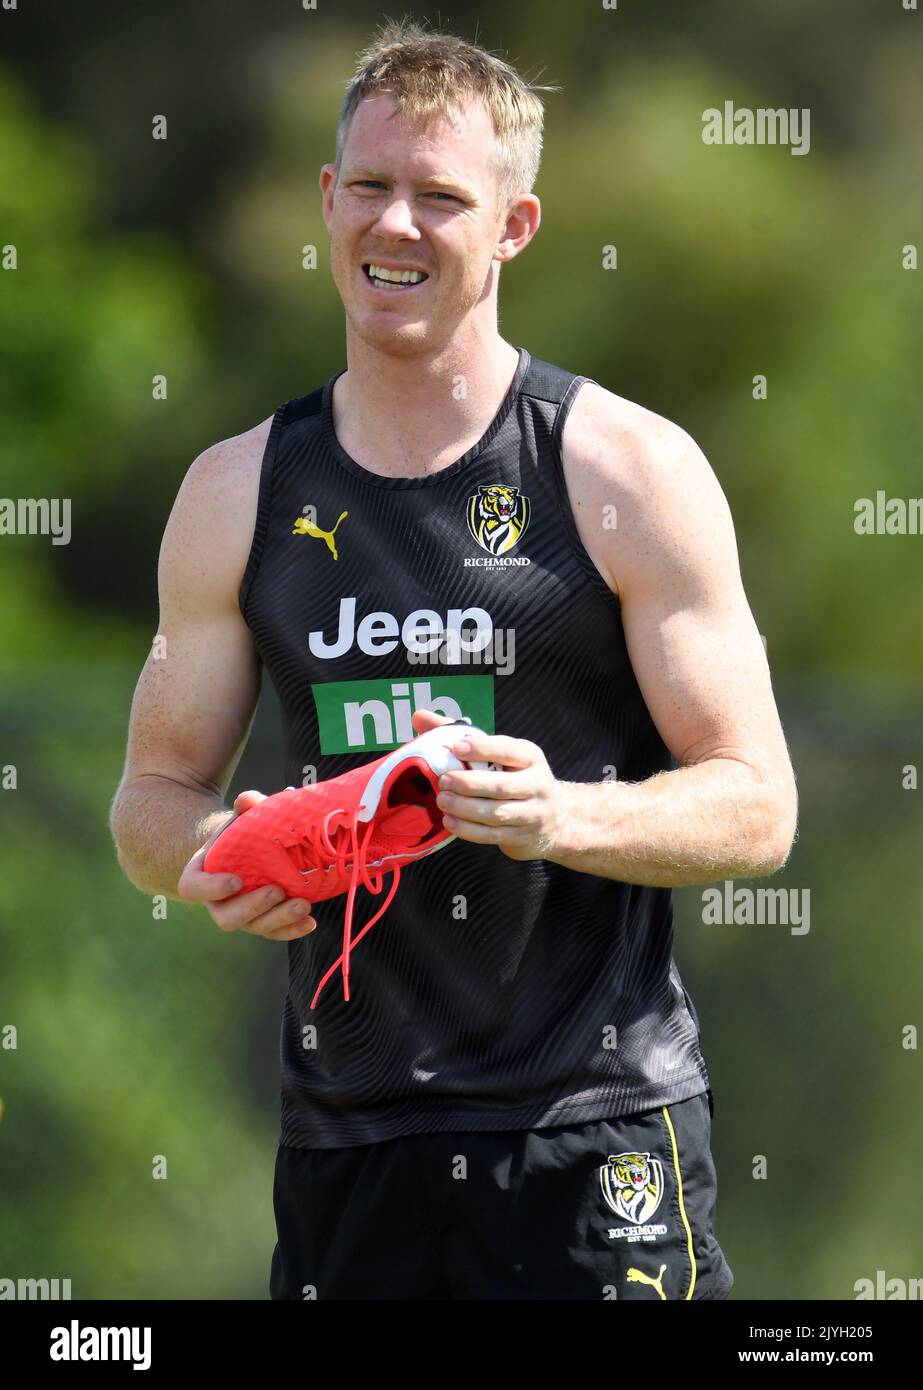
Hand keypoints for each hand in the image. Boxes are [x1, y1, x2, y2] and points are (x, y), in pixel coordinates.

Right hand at [177, 789, 315, 940]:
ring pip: (254, 928)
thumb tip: (248, 800)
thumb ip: (245, 807)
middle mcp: (218, 902)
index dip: (212, 888)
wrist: (251, 852)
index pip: (193, 888)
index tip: (237, 880)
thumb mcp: (241, 818)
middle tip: (278, 891)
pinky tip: (310, 922)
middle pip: (227, 917)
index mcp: (202, 875)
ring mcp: (241, 916)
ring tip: (304, 905)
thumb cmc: (242, 834)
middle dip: (253, 908)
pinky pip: (274, 933)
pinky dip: (292, 930)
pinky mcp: (263, 923)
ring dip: (279, 920)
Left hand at [411, 710, 563, 861]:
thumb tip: (419, 717)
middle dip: (467, 784)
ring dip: (464, 808)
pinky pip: (492, 835)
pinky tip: (450, 821)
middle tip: (443, 781)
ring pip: (495, 813)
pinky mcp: (522, 836)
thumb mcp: (500, 754)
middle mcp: (537, 784)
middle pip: (499, 786)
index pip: (507, 750)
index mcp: (530, 756)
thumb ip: (461, 735)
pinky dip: (468, 830)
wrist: (554, 819)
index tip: (456, 747)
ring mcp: (532, 813)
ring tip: (442, 801)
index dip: (481, 748)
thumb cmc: (515, 777)